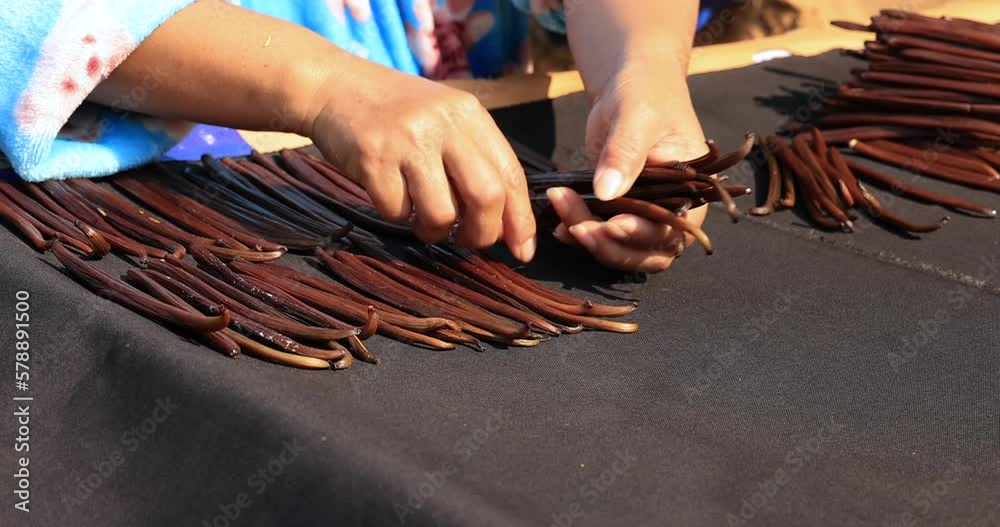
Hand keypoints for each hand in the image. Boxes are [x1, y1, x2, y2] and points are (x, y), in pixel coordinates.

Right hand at [305, 63, 536, 260]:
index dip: (520, 219)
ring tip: (422, 217)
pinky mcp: (373, 159)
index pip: (510, 174)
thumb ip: (476, 161)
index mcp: (469, 114)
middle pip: (486, 195)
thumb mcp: (445, 120)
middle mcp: (443, 124)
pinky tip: (391, 194)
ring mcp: (407, 141)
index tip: (522, 250)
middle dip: (483, 233)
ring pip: (442, 213)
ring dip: (435, 230)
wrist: (335, 86)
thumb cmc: (398, 113)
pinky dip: (397, 214)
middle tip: (469, 241)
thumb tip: (508, 224)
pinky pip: (397, 212)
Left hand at [550, 64, 708, 272]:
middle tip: (576, 226)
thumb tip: (607, 191)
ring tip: (562, 215)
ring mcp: (645, 214)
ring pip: (622, 249)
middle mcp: (673, 210)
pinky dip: (581, 233)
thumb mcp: (637, 114)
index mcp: (692, 190)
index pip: (671, 228)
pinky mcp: (619, 211)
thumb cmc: (645, 91)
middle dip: (610, 244)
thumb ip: (625, 152)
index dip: (640, 234)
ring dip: (591, 240)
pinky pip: (602, 235)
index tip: (610, 225)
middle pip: (646, 250)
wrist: (629, 84)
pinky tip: (560, 222)